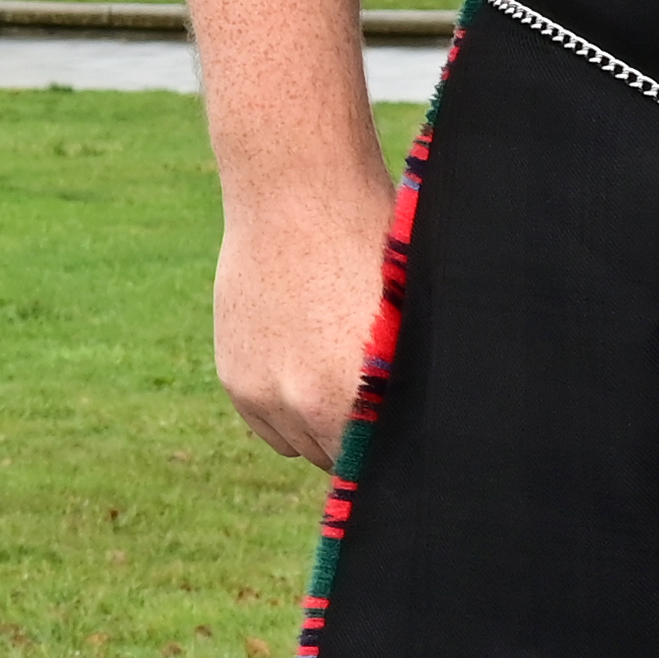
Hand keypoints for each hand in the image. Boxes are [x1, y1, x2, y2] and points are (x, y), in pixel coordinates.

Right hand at [216, 199, 385, 469]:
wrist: (296, 197)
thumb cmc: (372, 247)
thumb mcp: (405, 321)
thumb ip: (403, 383)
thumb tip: (422, 427)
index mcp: (364, 395)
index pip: (383, 461)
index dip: (393, 445)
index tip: (398, 430)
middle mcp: (311, 406)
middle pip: (341, 459)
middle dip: (355, 431)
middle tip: (366, 385)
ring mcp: (267, 395)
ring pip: (302, 444)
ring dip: (317, 422)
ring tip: (330, 363)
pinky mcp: (236, 381)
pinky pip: (268, 425)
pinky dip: (283, 405)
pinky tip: (299, 356)